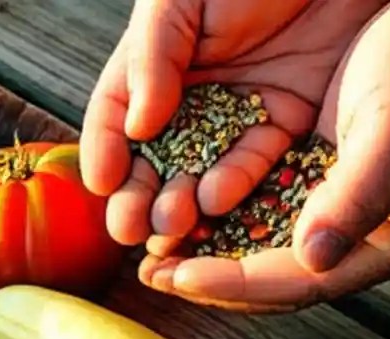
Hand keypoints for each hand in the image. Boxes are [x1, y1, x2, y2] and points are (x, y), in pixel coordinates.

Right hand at [80, 0, 385, 251]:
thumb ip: (153, 58)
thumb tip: (136, 128)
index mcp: (155, 60)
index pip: (117, 113)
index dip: (105, 150)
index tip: (101, 183)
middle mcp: (192, 92)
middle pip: (156, 155)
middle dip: (139, 195)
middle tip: (129, 229)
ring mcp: (239, 110)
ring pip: (201, 168)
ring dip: (182, 202)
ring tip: (169, 225)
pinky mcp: (287, 121)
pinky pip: (258, 163)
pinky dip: (235, 187)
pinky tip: (215, 203)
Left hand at [133, 1, 389, 310]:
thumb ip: (357, 196)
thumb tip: (312, 258)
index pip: (300, 282)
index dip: (237, 283)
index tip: (182, 278)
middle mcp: (362, 239)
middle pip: (275, 280)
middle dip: (211, 280)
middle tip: (153, 275)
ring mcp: (340, 214)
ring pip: (262, 251)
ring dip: (207, 255)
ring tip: (154, 254)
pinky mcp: (319, 183)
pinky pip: (261, 213)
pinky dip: (220, 220)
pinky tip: (183, 213)